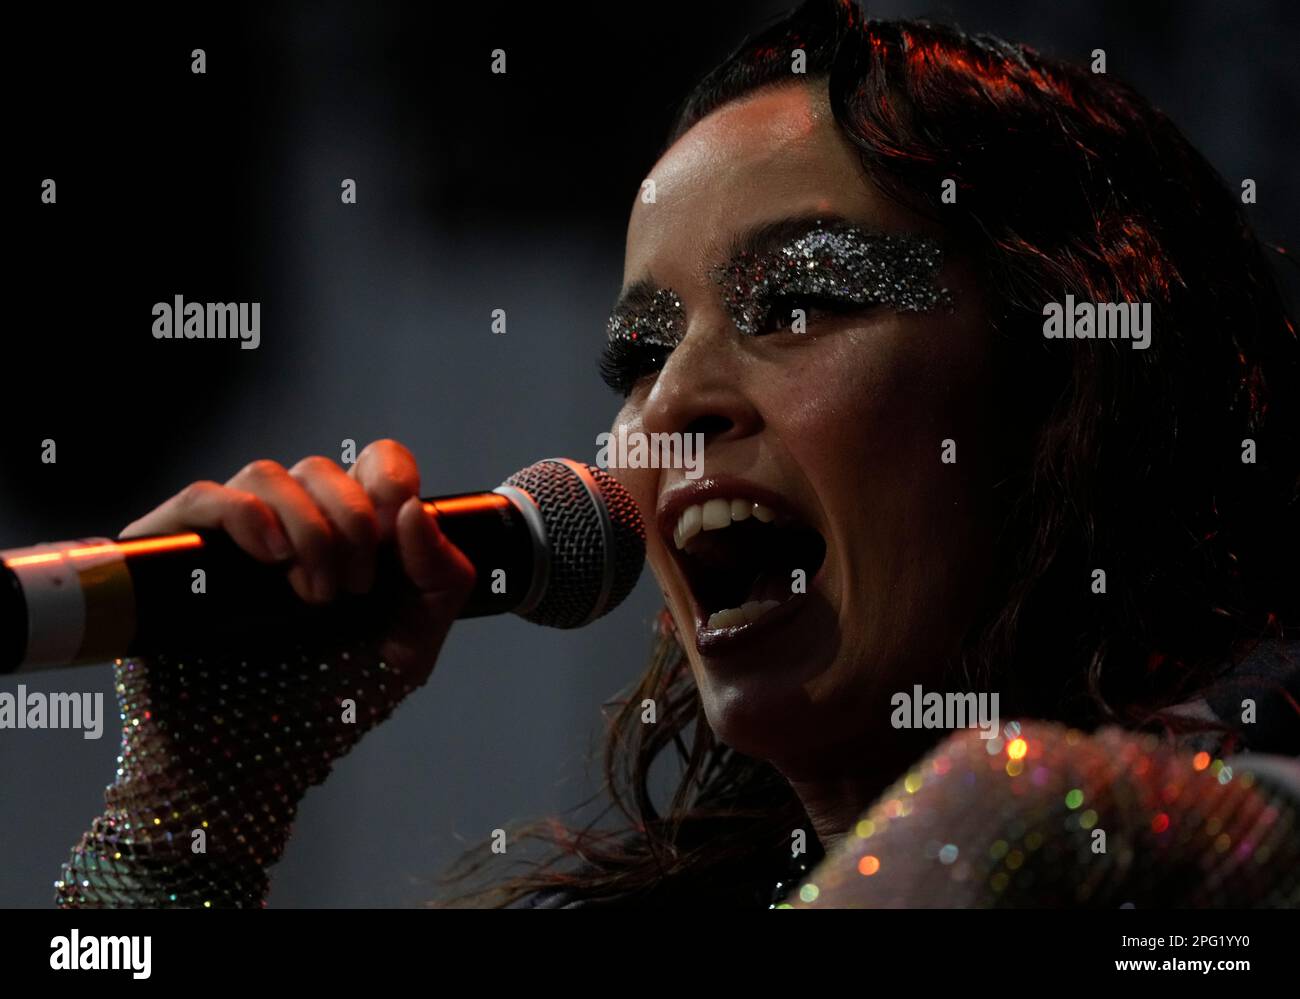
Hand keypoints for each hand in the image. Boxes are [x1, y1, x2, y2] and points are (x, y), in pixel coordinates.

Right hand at [120, 438, 476, 682]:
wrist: (250, 766)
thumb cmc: (329, 706)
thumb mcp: (410, 648)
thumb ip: (440, 580)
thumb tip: (415, 512)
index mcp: (348, 532)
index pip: (374, 463)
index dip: (390, 479)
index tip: (397, 526)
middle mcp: (289, 522)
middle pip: (323, 468)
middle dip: (352, 524)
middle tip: (354, 592)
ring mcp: (230, 534)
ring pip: (268, 474)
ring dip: (306, 528)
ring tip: (314, 597)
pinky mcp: (175, 552)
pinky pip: (203, 498)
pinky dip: (242, 515)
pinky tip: (269, 556)